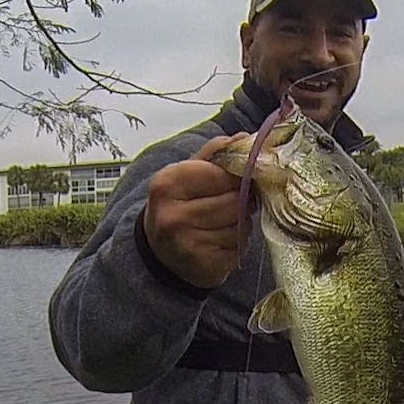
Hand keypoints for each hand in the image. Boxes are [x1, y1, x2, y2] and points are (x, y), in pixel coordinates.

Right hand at [144, 134, 251, 288]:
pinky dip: (237, 244)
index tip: (239, 179)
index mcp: (167, 184)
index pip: (222, 175)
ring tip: (226, 222)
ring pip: (240, 226)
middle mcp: (173, 216)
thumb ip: (215, 154)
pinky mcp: (203, 266)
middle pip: (235, 202)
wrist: (158, 250)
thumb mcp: (186, 174)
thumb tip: (245, 138)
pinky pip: (239, 248)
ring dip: (242, 223)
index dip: (237, 177)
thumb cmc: (177, 205)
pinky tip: (223, 240)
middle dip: (242, 201)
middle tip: (236, 201)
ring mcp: (187, 244)